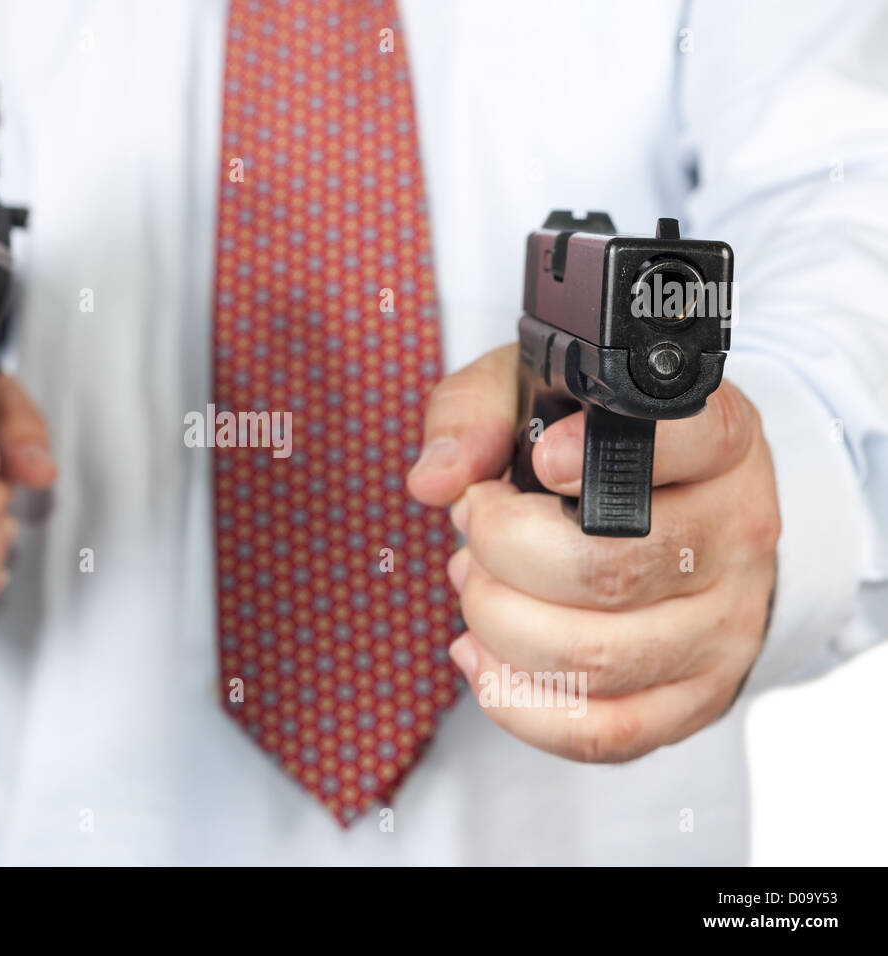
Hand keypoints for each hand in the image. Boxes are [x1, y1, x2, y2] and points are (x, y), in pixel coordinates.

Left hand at [407, 344, 780, 761]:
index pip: (693, 443)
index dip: (600, 458)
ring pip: (593, 657)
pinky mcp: (695, 700)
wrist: (674, 515)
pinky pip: (598, 732)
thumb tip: (435, 480)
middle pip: (607, 570)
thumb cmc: (589, 446)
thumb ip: (476, 416)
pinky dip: (514, 701)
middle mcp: (737, 536)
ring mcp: (725, 629)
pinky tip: (478, 652)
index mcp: (718, 445)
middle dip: (501, 549)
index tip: (542, 460)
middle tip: (474, 521)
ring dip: (497, 621)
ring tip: (475, 580)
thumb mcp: (534, 394)